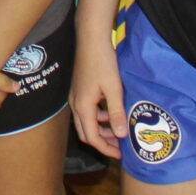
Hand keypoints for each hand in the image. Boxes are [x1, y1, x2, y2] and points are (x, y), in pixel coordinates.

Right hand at [69, 38, 127, 159]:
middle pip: (85, 132)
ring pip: (86, 122)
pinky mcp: (79, 90)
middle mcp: (75, 104)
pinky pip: (86, 111)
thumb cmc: (103, 62)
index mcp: (83, 107)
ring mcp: (75, 97)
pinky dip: (98, 117)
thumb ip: (116, 112)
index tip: (120, 154)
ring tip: (117, 132)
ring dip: (100, 130)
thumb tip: (120, 135)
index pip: (91, 137)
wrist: (91, 40)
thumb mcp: (113, 89)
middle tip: (119, 147)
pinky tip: (110, 113)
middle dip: (102, 142)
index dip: (105, 149)